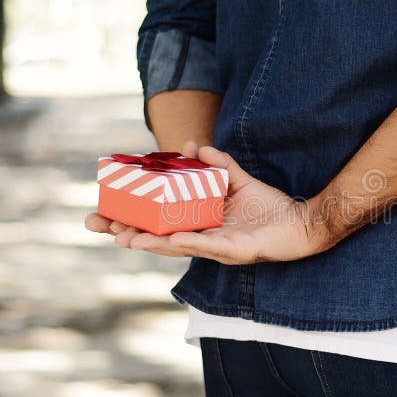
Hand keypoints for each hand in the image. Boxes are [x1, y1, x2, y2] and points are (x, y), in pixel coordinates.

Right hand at [85, 141, 327, 263]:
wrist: (301, 224)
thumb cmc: (270, 209)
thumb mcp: (238, 180)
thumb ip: (216, 164)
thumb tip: (192, 146)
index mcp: (198, 224)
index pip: (157, 223)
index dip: (131, 218)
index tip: (103, 210)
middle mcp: (201, 238)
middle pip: (155, 237)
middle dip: (125, 232)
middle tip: (95, 224)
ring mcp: (214, 247)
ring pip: (173, 246)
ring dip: (146, 241)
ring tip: (121, 237)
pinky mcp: (232, 251)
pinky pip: (203, 245)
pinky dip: (183, 242)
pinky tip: (163, 240)